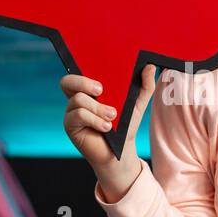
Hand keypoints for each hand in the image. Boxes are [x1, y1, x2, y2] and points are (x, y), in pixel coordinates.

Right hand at [60, 63, 156, 198]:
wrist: (121, 151)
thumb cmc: (125, 126)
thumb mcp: (138, 104)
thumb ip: (145, 85)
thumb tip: (150, 66)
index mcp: (89, 90)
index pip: (78, 71)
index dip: (83, 70)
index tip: (102, 79)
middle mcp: (77, 99)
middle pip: (67, 81)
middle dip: (83, 82)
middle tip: (102, 91)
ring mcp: (72, 112)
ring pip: (78, 99)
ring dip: (98, 108)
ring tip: (112, 117)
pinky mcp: (70, 126)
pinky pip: (79, 115)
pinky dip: (95, 120)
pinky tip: (106, 128)